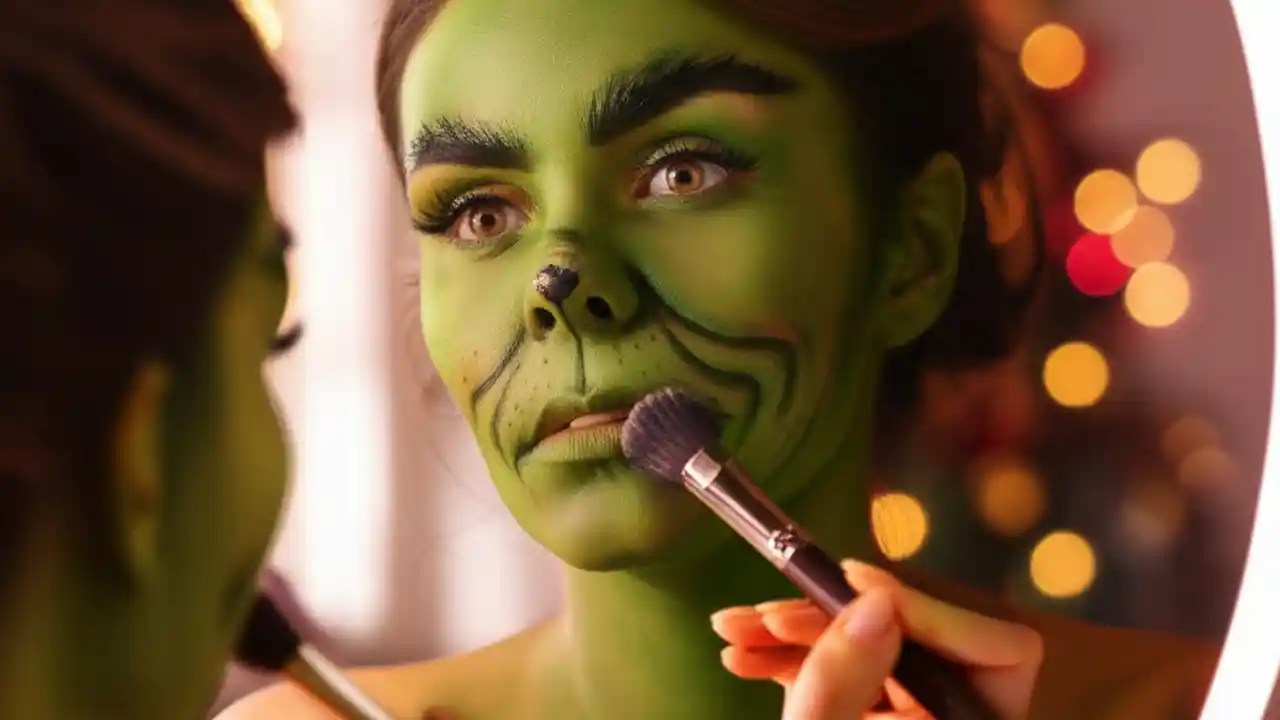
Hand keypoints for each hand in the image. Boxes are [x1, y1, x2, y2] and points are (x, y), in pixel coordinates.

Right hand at [711, 560, 1042, 718]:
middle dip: (837, 619)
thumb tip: (873, 599)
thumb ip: (843, 678)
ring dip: (800, 638)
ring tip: (731, 632)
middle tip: (764, 615)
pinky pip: (856, 682)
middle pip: (925, 645)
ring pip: (880, 657)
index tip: (851, 590)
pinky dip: (799, 665)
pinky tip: (743, 659)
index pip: (1001, 651)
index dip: (931, 611)